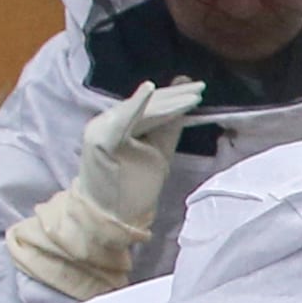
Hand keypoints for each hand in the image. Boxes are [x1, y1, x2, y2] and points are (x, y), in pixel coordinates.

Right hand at [10, 80, 198, 300]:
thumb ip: (169, 128)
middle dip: (174, 96)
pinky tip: (149, 90)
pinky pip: (123, 119)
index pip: (150, 106)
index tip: (197, 88)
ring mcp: (101, 128)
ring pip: (140, 111)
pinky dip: (137, 105)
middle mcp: (106, 121)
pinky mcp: (101, 139)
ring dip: (167, 101)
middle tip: (200, 87)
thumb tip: (183, 103)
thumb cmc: (131, 186)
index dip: (174, 97)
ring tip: (192, 94)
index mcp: (119, 124)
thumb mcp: (157, 153)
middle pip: (146, 105)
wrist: (107, 215)